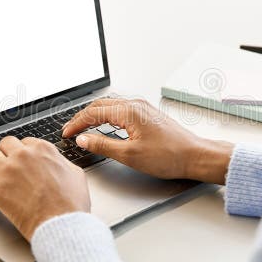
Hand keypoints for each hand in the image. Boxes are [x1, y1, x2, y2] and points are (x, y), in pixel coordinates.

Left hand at [0, 136, 89, 240]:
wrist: (60, 223)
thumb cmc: (70, 204)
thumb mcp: (75, 175)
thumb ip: (62, 163)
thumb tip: (57, 162)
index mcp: (43, 149)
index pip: (26, 142)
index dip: (23, 152)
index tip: (21, 159)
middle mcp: (23, 154)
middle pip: (6, 143)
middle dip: (6, 153)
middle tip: (6, 163)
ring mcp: (7, 168)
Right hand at [62, 98, 233, 183]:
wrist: (194, 156)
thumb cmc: (169, 156)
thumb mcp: (129, 155)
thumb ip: (103, 145)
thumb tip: (83, 139)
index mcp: (129, 111)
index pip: (93, 112)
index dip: (76, 123)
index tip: (66, 133)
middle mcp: (136, 105)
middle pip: (101, 105)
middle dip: (83, 117)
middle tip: (71, 130)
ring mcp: (143, 109)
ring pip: (111, 107)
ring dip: (95, 116)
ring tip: (84, 128)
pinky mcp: (148, 116)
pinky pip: (121, 111)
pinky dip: (108, 117)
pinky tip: (106, 126)